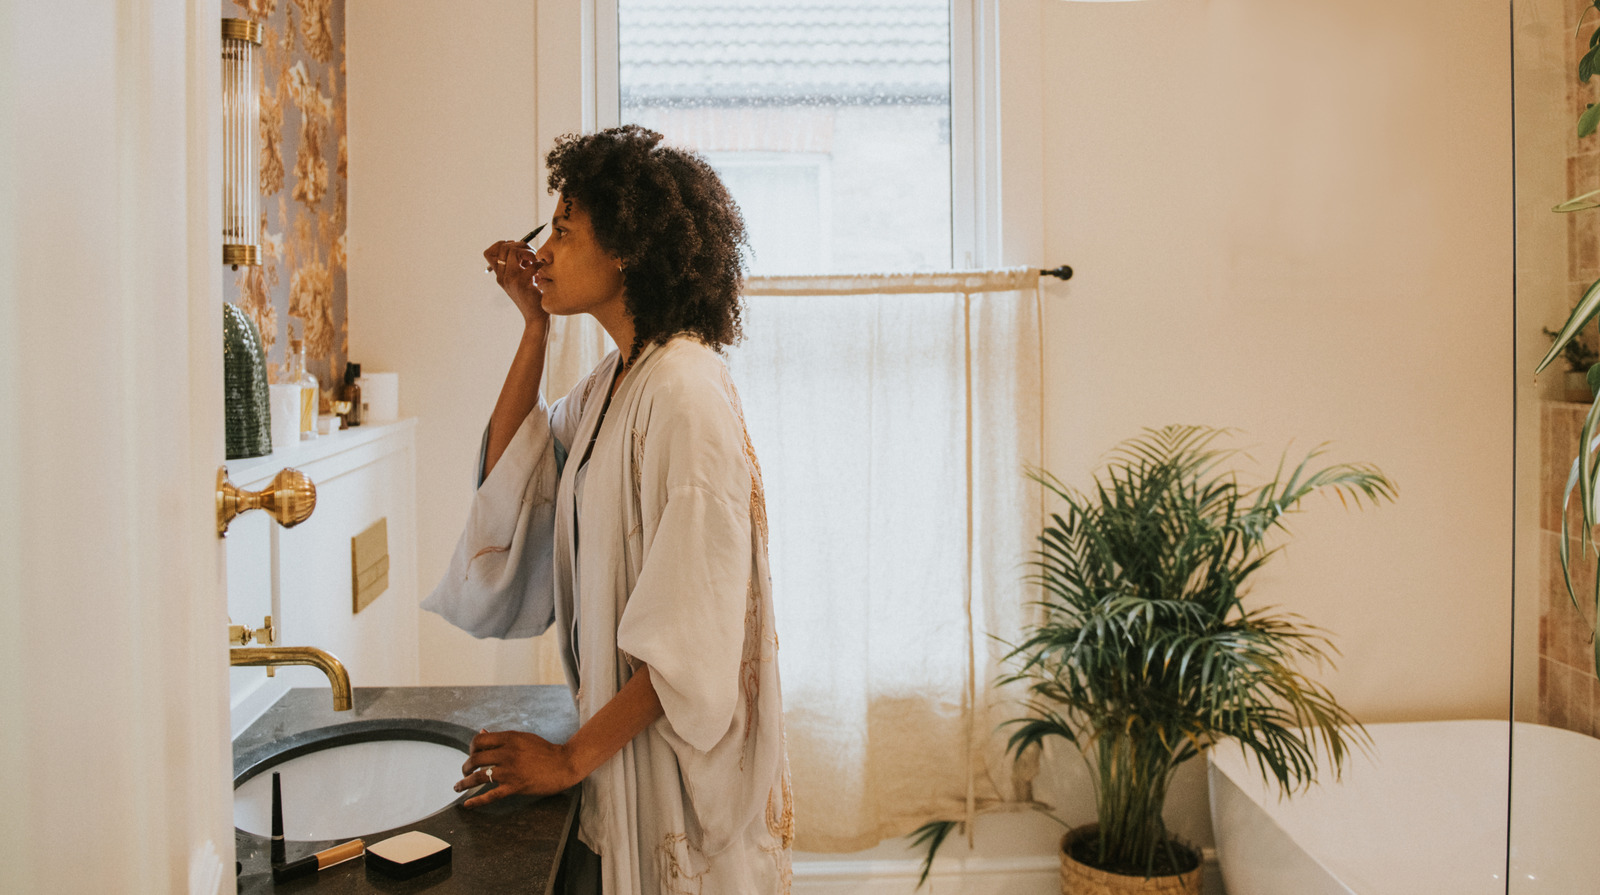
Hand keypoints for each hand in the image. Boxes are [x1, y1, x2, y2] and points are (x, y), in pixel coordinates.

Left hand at [454, 728, 579, 807]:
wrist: (564, 764)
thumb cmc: (544, 750)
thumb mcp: (523, 738)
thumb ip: (501, 737)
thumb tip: (481, 732)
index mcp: (509, 738)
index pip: (478, 741)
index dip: (471, 748)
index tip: (472, 755)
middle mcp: (507, 753)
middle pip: (475, 759)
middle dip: (466, 766)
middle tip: (465, 771)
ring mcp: (510, 771)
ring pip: (478, 777)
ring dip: (464, 782)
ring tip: (458, 786)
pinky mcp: (515, 786)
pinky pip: (491, 795)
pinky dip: (477, 802)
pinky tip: (467, 805)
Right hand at [482, 239, 546, 325]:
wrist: (536, 316)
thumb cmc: (533, 294)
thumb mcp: (521, 277)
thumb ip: (519, 263)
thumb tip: (522, 245)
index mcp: (500, 275)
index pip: (489, 252)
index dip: (502, 245)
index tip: (517, 248)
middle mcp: (502, 277)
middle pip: (503, 247)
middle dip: (520, 245)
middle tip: (531, 254)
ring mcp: (510, 280)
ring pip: (513, 251)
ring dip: (528, 252)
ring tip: (536, 260)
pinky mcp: (522, 283)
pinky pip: (530, 264)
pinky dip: (539, 263)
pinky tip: (543, 268)